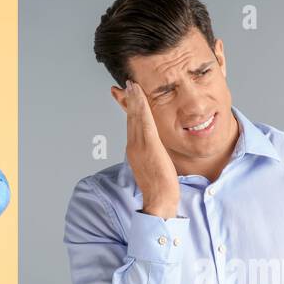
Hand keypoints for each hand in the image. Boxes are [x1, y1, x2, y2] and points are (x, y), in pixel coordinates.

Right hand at [117, 79, 179, 218]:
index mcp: (135, 150)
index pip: (132, 125)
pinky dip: (140, 105)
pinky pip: (144, 120)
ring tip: (131, 83)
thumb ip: (153, 154)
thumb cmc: (160, 187)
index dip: (128, 109)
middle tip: (123, 84)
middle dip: (126, 100)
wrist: (159, 200)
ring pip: (135, 116)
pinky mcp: (148, 145)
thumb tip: (155, 150)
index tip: (124, 96)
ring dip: (132, 98)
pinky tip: (138, 94)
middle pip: (130, 118)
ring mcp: (139, 145)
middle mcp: (133, 146)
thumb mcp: (155, 166)